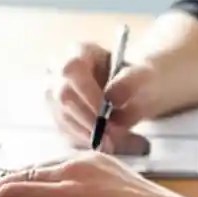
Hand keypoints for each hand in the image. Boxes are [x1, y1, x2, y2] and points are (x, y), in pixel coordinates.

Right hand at [45, 42, 160, 154]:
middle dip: (89, 120)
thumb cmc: (138, 77)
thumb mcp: (143, 74)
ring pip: (62, 118)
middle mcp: (58, 71)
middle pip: (62, 97)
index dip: (88, 94)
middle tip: (112, 138)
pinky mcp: (57, 116)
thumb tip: (112, 98)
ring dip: (88, 135)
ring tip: (113, 144)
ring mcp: (53, 94)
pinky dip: (85, 142)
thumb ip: (130, 81)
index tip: (107, 115)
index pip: (73, 70)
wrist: (133, 89)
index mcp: (77, 52)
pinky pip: (65, 132)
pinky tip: (104, 144)